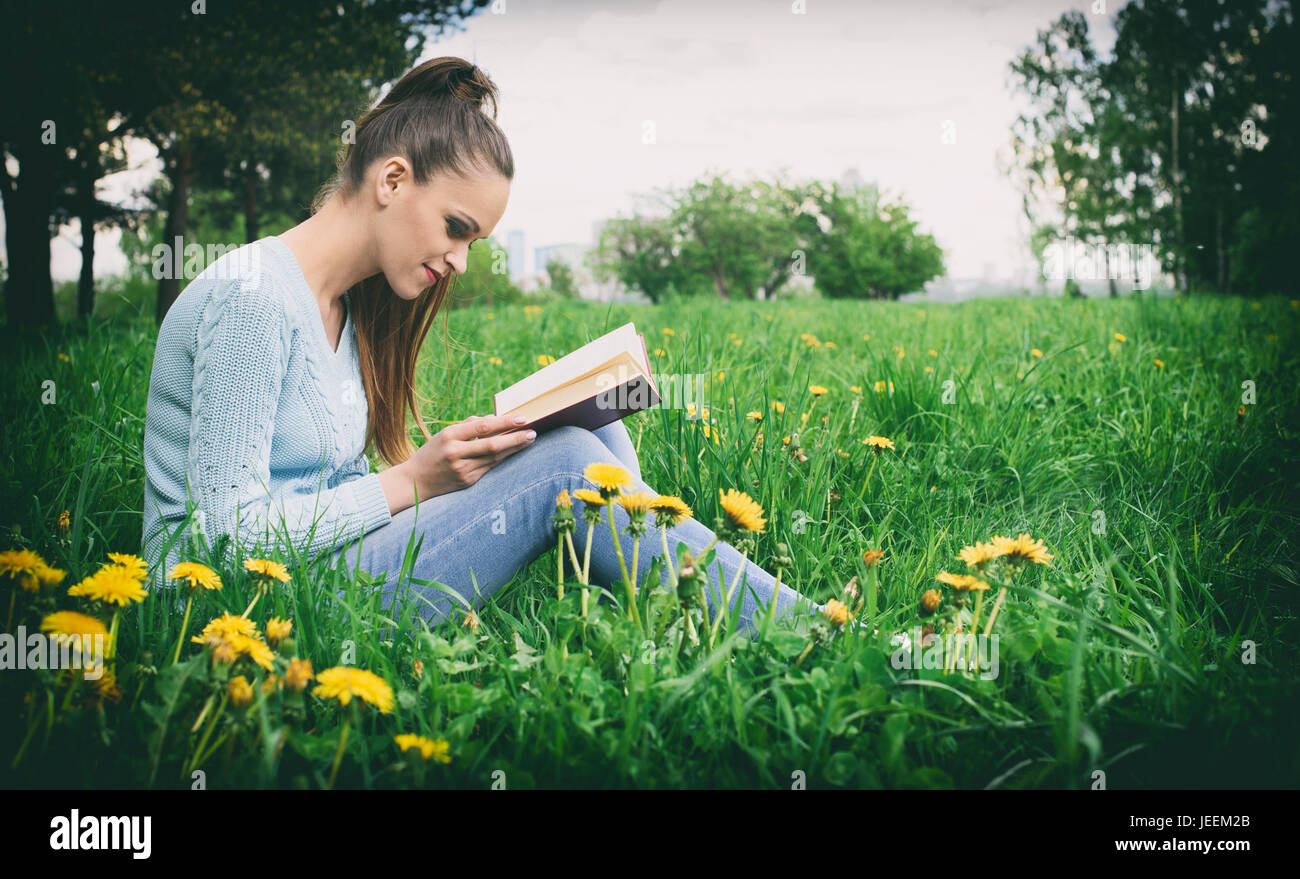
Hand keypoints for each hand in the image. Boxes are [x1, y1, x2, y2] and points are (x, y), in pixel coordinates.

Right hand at [403, 414, 536, 499]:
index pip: (482, 427)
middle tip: (533, 432)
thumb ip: (469, 426)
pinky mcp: (467, 482)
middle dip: (515, 438)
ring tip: (529, 440)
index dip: (504, 422)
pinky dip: (503, 458)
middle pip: (492, 445)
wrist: (415, 481)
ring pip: (494, 458)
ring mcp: (462, 470)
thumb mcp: (445, 434)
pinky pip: (490, 467)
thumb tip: (494, 419)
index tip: (522, 418)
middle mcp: (455, 453)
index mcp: (449, 436)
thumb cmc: (433, 452)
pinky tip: (513, 452)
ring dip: (514, 449)